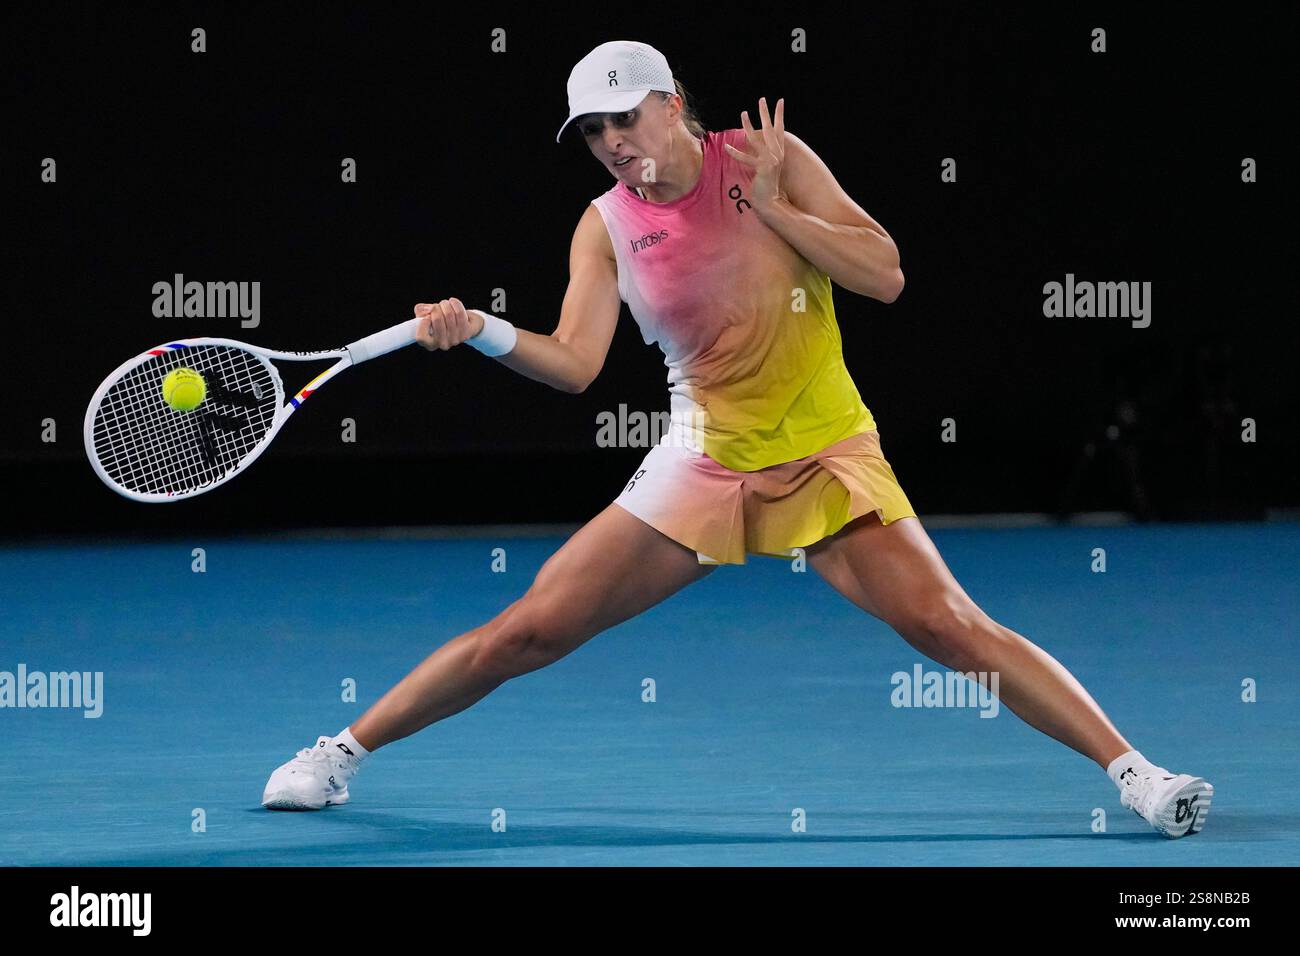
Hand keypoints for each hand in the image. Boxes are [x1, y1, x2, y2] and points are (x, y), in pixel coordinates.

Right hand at [414, 298, 482, 350]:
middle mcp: (442, 344)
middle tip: (437, 306)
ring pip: (449, 314)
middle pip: (437, 319)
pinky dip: (455, 303)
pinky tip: (452, 302)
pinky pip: (459, 313)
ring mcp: (455, 340)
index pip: (421, 337)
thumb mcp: (426, 315)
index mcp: (429, 343)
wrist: (464, 322)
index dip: (423, 323)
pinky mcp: (466, 333)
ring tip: (445, 304)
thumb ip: (420, 311)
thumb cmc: (440, 319)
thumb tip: (428, 309)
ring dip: (445, 304)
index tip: (427, 316)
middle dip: (436, 307)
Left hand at [723, 96, 785, 211]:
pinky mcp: (762, 169)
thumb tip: (757, 145)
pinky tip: (726, 146)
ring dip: (749, 125)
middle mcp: (777, 154)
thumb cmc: (767, 187)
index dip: (780, 115)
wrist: (771, 203)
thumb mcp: (768, 168)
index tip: (780, 101)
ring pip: (757, 140)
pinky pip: (745, 158)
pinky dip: (735, 153)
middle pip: (770, 129)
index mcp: (779, 153)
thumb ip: (765, 155)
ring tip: (743, 113)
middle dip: (766, 113)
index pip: (779, 130)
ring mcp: (771, 161)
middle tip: (762, 99)